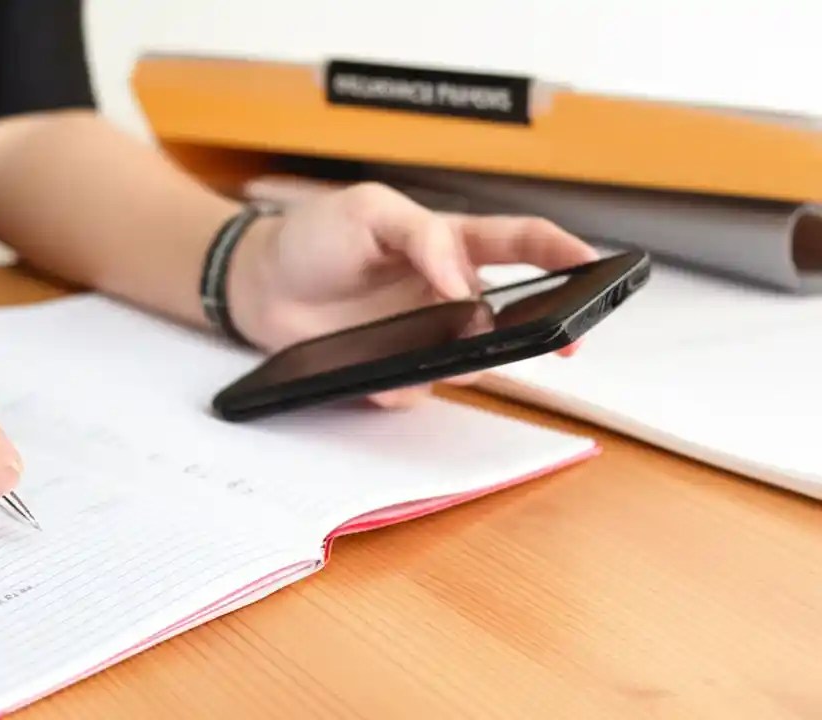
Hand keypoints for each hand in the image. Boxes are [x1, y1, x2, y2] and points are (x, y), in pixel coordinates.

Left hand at [228, 179, 598, 407]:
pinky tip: (381, 379)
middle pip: (512, 313)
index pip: (520, 243)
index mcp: (448, 242)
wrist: (257, 284)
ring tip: (435, 353)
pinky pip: (417, 390)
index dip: (563, 252)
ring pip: (471, 359)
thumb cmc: (313, 236)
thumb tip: (460, 281)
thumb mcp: (368, 212)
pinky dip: (403, 388)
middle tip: (556, 341)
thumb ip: (423, 237)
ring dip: (462, 362)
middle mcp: (445, 291)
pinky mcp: (392, 368)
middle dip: (540, 328)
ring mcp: (421, 333)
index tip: (596, 265)